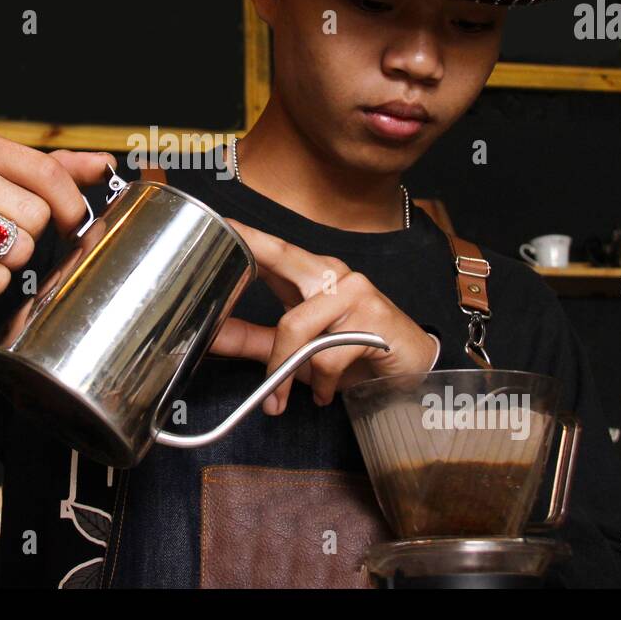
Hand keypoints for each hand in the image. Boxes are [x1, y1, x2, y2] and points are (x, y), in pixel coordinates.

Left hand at [208, 219, 437, 414]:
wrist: (411, 372)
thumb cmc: (353, 353)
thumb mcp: (298, 346)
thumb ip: (256, 339)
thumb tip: (209, 335)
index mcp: (313, 274)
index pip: (275, 249)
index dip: (247, 236)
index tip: (219, 223)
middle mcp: (334, 274)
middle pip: (281, 267)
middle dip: (255, 275)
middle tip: (233, 273)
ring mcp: (355, 293)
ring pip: (296, 328)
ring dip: (284, 371)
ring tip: (282, 396)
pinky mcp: (372, 320)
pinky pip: (326, 356)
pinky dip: (319, 383)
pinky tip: (325, 393)